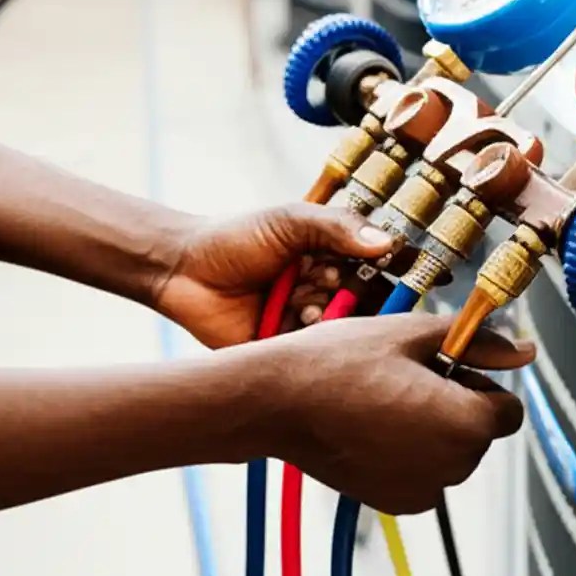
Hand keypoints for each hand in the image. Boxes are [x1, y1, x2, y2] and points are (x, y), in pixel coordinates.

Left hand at [150, 204, 397, 348]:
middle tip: (329, 281)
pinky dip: (313, 339)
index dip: (386, 268)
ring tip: (303, 302)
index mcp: (330, 258)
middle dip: (353, 293)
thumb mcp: (290, 221)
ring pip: (343, 329)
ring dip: (330, 315)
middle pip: (365, 301)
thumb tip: (389, 243)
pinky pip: (316, 354)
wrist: (182, 270)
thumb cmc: (234, 238)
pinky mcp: (288, 351)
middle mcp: (324, 292)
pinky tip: (295, 320)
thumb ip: (338, 227)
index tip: (393, 266)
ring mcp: (307, 323)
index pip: (374, 267)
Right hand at [236, 312, 533, 514]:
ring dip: (432, 428)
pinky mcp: (396, 502)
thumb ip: (480, 344)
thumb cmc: (340, 362)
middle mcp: (452, 467)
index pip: (508, 409)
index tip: (441, 368)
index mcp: (467, 424)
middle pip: (480, 432)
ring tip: (383, 401)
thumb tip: (524, 351)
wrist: (276, 401)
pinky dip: (410, 454)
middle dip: (455, 404)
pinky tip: (373, 427)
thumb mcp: (416, 335)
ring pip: (451, 453)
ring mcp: (423, 490)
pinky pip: (425, 474)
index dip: (478, 382)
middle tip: (403, 379)